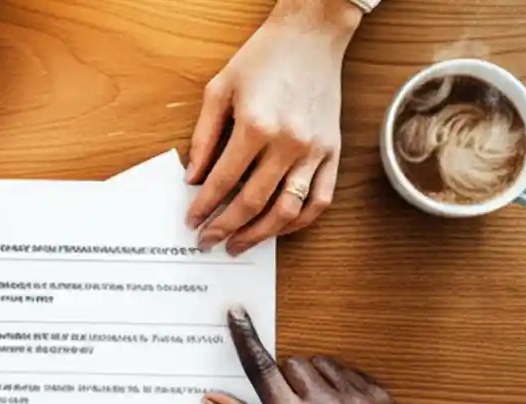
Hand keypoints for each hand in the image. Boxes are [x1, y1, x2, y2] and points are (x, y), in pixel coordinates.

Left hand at [186, 0, 361, 254]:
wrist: (310, 36)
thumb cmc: (263, 58)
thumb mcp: (219, 90)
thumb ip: (203, 137)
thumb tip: (192, 177)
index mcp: (256, 126)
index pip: (222, 182)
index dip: (203, 207)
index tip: (192, 221)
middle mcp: (288, 143)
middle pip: (252, 203)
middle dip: (225, 228)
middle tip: (209, 241)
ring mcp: (314, 151)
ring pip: (286, 211)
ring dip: (260, 235)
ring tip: (240, 244)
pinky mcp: (332, 153)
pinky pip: (319, 201)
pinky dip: (299, 222)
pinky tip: (279, 228)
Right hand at [204, 307, 432, 403]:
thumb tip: (213, 398)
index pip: (262, 369)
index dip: (246, 339)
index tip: (237, 314)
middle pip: (292, 363)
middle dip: (287, 379)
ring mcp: (356, 399)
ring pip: (320, 363)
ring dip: (314, 379)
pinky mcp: (380, 397)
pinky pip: (349, 371)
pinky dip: (340, 384)